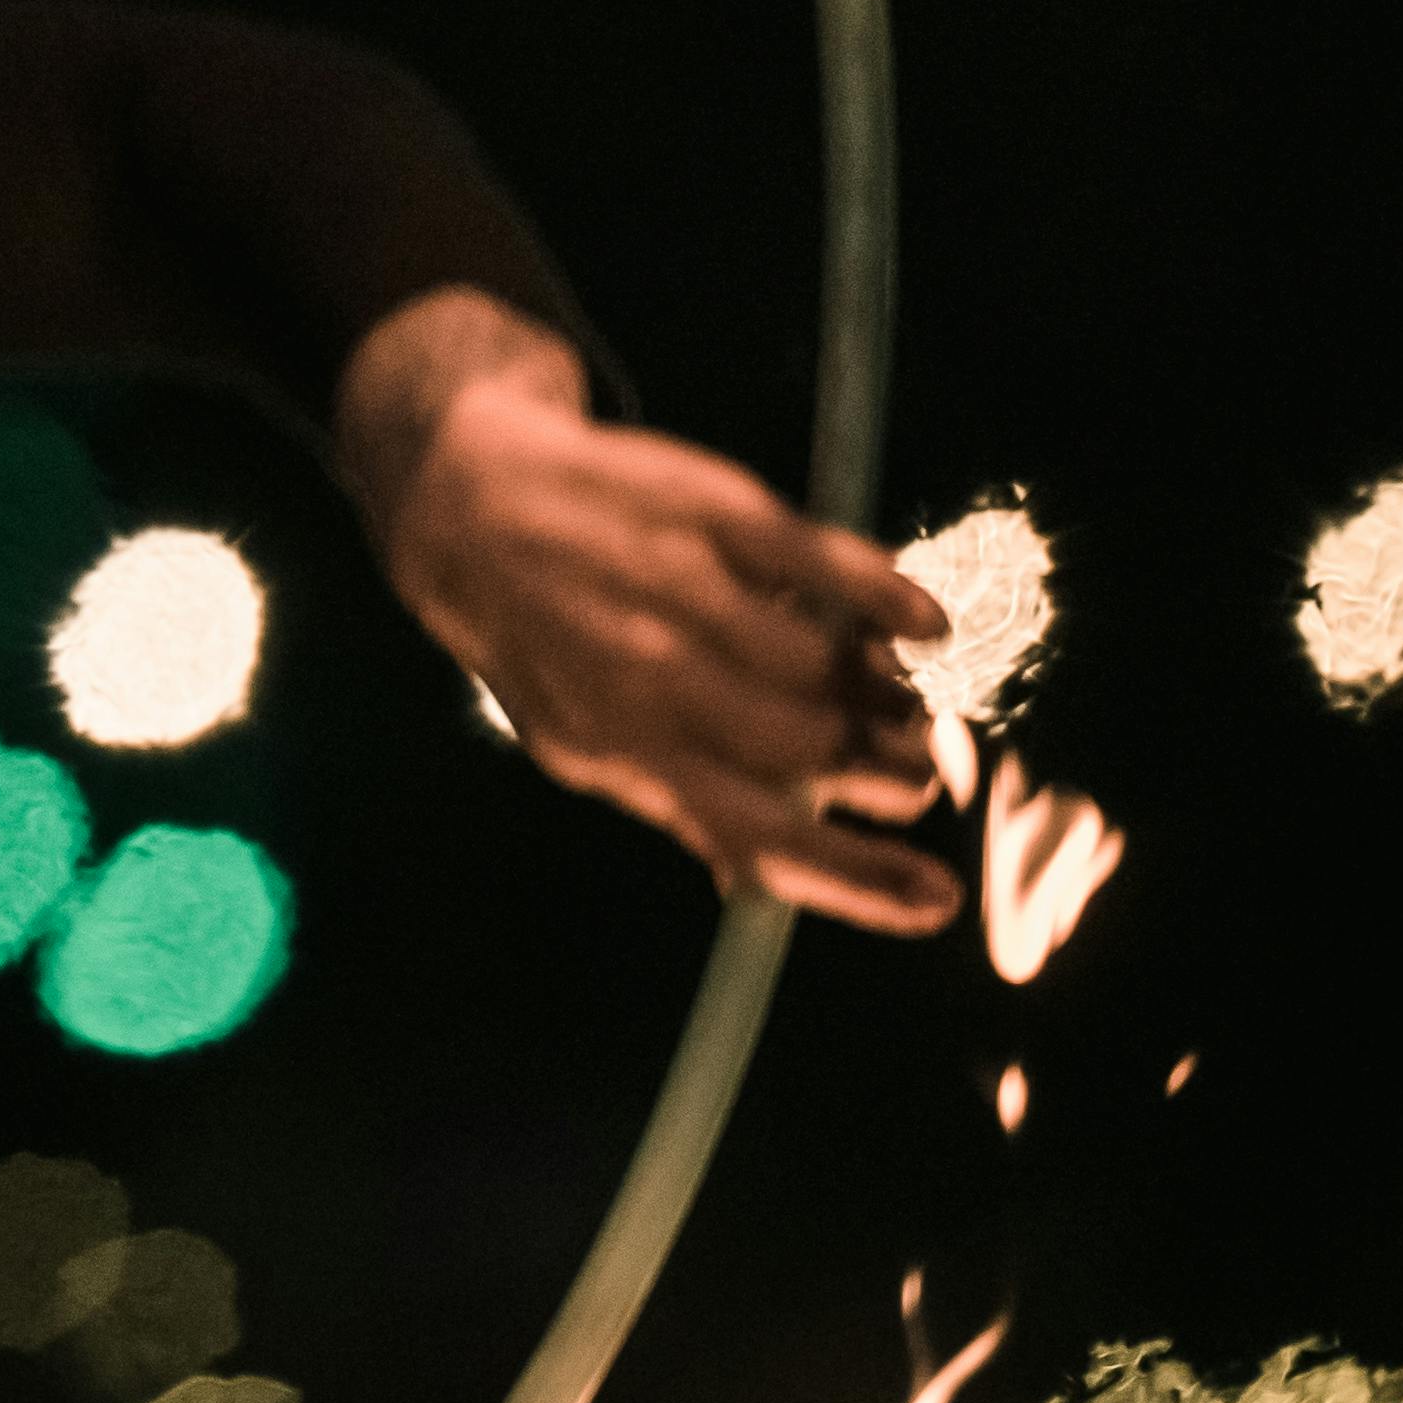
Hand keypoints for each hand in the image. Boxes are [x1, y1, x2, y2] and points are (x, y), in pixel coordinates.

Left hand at [338, 288, 954, 933]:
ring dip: (886, 692)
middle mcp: (651, 672)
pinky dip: (888, 595)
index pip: (758, 838)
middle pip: (811, 747)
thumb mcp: (581, 742)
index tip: (936, 901)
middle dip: (888, 771)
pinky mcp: (709, 508)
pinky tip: (922, 621)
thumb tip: (759, 884)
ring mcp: (681, 585)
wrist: (466, 501)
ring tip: (896, 695)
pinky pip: (823, 559)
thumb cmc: (544, 643)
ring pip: (823, 663)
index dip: (857, 878)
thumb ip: (677, 801)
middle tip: (918, 769)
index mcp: (623, 750)